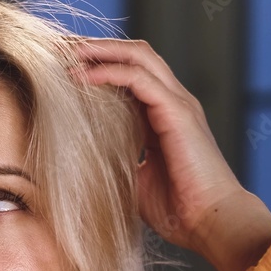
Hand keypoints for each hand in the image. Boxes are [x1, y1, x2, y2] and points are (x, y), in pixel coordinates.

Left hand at [71, 38, 270, 270]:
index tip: (62, 66)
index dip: (98, 64)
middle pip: (134, 54)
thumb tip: (83, 162)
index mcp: (163, 116)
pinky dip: (109, 72)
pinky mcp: (178, 111)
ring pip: (138, 56)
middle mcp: (173, 102)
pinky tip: (83, 76)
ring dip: (100, 50)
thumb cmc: (177, 210)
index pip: (130, 73)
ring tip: (67, 52)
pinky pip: (139, 78)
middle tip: (59, 48)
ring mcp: (178, 103)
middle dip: (97, 47)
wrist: (210, 223)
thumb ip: (116, 161)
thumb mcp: (135, 179)